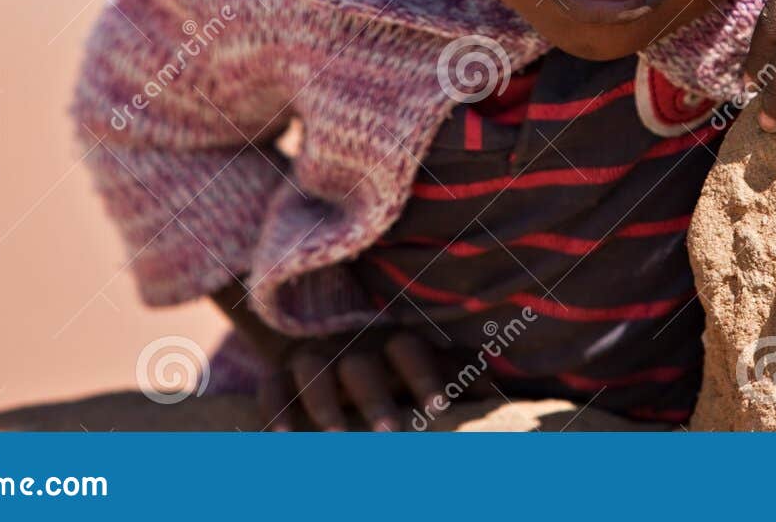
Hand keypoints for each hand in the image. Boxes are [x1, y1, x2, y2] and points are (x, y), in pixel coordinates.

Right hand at [210, 278, 452, 430]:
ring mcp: (316, 356)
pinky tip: (282, 439)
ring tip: (335, 437)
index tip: (438, 405)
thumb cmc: (393, 365)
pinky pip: (271, 385)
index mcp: (393, 343)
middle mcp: (354, 346)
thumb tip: (504, 395)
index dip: (424, 375)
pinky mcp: (281, 371)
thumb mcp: (427, 365)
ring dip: (324, 402)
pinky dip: (276, 408)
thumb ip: (461, 377)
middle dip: (374, 397)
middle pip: (362, 363)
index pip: (411, 350)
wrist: (327, 337)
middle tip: (388, 434)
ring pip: (314, 370)